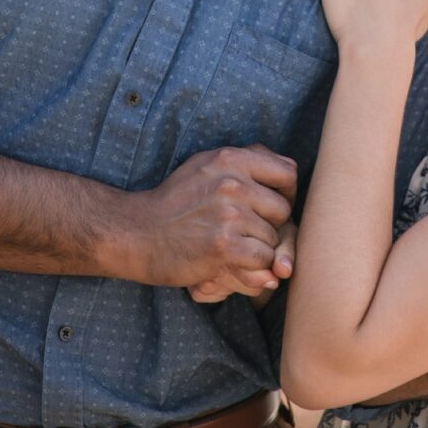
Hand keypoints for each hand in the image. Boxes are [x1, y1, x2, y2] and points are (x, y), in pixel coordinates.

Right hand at [130, 145, 297, 294]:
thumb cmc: (173, 203)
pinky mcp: (225, 247)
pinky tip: (229, 261)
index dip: (284, 193)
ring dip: (258, 250)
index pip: (288, 172)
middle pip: (283, 210)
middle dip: (270, 226)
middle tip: (244, 232)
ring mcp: (228, 215)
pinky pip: (264, 261)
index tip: (266, 205)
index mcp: (228, 158)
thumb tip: (291, 169)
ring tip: (230, 246)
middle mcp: (231, 182)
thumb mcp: (203, 167)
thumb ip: (244, 163)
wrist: (136, 233)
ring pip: (274, 240)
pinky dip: (252, 268)